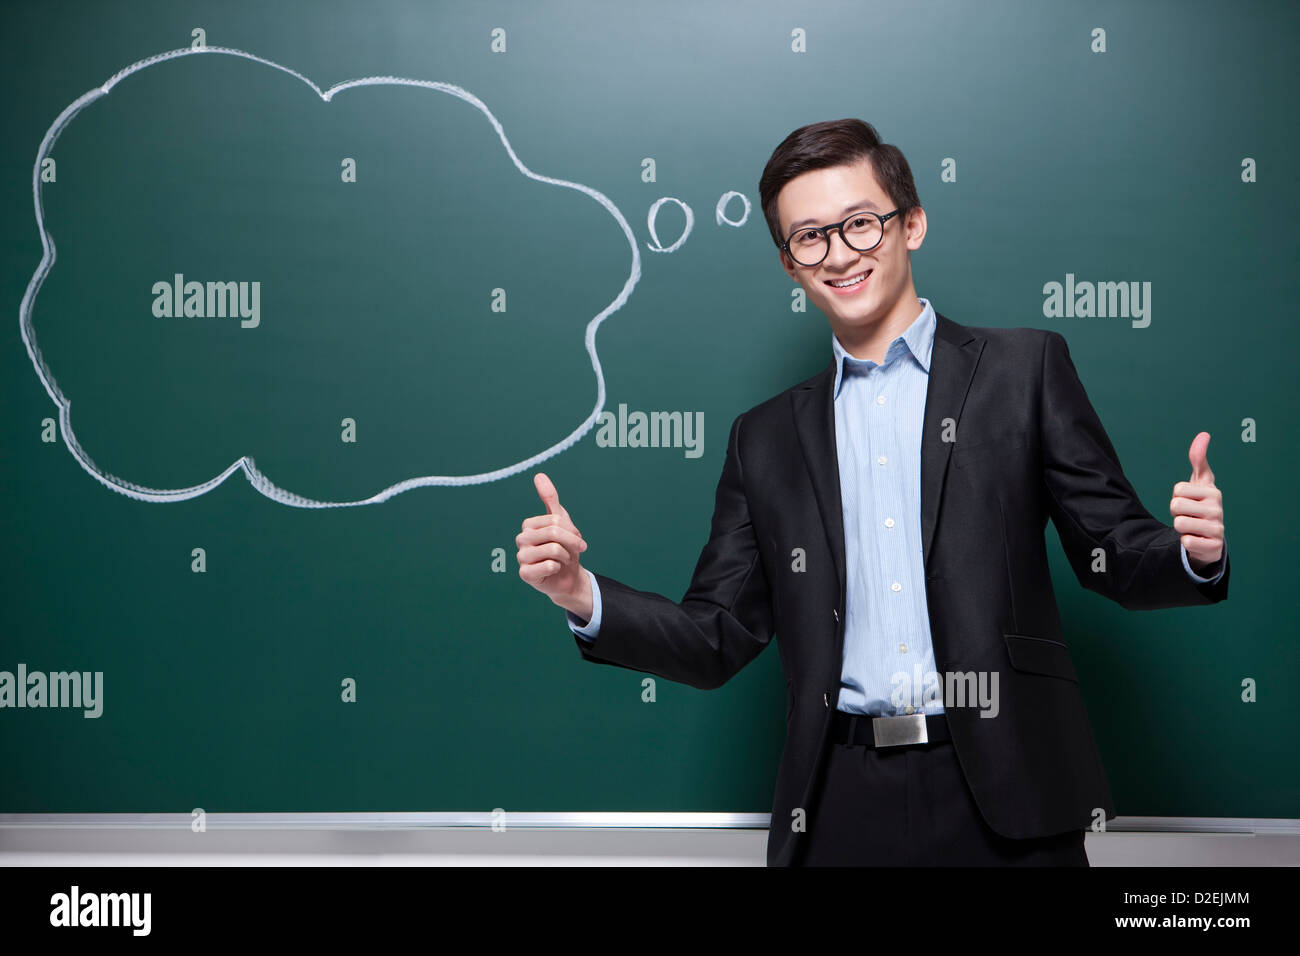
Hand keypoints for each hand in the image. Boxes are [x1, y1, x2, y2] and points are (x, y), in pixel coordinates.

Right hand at [516, 472, 592, 619]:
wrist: (568, 576)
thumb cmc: (564, 548)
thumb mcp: (562, 521)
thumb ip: (550, 498)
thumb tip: (539, 475)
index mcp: (529, 525)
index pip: (555, 520)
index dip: (571, 531)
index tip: (575, 539)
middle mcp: (521, 539)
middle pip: (554, 533)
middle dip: (571, 543)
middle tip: (574, 551)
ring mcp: (521, 557)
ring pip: (552, 549)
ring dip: (565, 557)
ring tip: (562, 561)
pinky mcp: (525, 574)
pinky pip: (548, 565)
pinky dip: (558, 568)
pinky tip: (553, 571)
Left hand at [1170, 432, 1223, 571]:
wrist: (1210, 538)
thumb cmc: (1201, 505)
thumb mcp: (1200, 482)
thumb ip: (1198, 459)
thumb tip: (1204, 434)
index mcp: (1213, 492)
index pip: (1178, 489)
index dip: (1177, 496)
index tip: (1189, 500)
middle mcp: (1218, 510)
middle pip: (1176, 506)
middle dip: (1176, 512)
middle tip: (1188, 515)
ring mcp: (1217, 529)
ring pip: (1178, 524)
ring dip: (1180, 527)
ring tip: (1192, 527)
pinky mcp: (1212, 547)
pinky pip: (1186, 541)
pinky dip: (1186, 542)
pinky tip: (1196, 540)